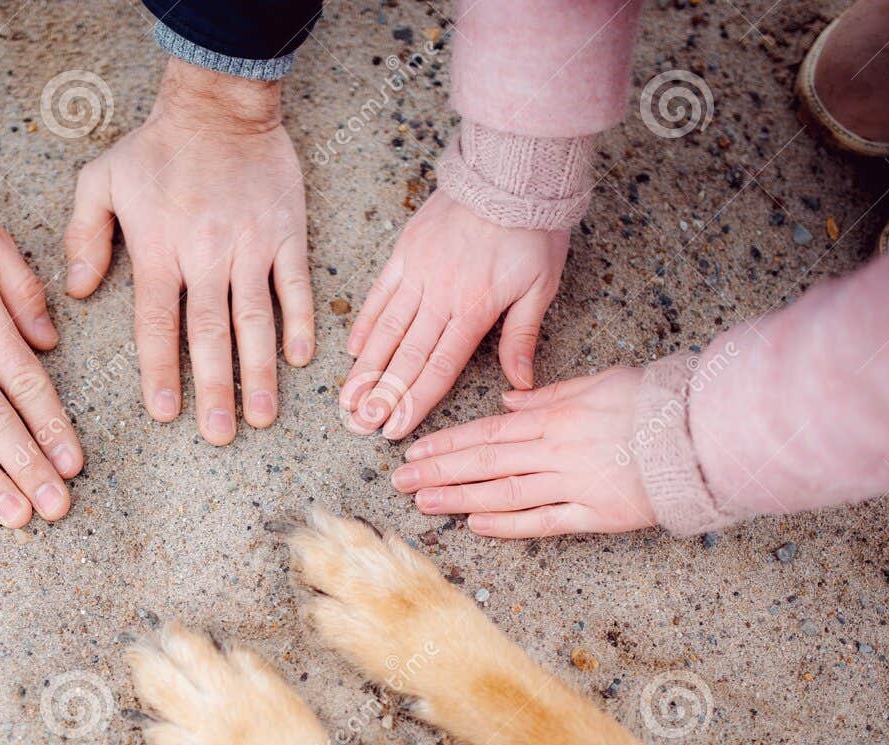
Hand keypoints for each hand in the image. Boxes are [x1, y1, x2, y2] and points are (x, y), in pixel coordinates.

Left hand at [64, 59, 314, 444]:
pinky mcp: (286, 232)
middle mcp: (205, 254)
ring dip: (260, 372)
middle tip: (220, 435)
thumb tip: (78, 292)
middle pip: (209, 334)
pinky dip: (299, 323)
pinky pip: (294, 286)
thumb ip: (84, 236)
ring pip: (255, 319)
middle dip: (214, 389)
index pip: (156, 324)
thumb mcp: (101, 180)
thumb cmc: (157, 147)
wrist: (220, 104)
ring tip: (264, 416)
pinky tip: (300, 360)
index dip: (161, 371)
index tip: (166, 414)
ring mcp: (250, 245)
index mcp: (159, 249)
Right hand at [341, 190, 568, 439]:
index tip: (394, 428)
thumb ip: (522, 337)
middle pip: (404, 355)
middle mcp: (439, 296)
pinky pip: (380, 293)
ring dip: (365, 367)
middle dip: (380, 394)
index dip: (414, 401)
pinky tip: (354, 349)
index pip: (438, 367)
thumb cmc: (533, 229)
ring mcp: (418, 273)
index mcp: (473, 310)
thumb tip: (520, 384)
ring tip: (347, 397)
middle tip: (358, 424)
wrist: (510, 172)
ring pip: (385, 329)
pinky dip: (365, 322)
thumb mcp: (541, 286)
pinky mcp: (406, 251)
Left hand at [391, 367, 654, 537]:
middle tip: (399, 481)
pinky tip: (475, 525)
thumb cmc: (657, 402)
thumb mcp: (601, 381)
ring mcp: (575, 483)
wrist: (706, 433)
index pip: (488, 431)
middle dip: (438, 470)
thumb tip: (510, 397)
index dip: (447, 442)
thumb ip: (552, 394)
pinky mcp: (598, 514)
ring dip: (459, 498)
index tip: (415, 451)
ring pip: (504, 491)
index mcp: (556, 416)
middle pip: (484, 460)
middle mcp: (557, 449)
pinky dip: (508, 525)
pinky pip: (544, 521)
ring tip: (423, 502)